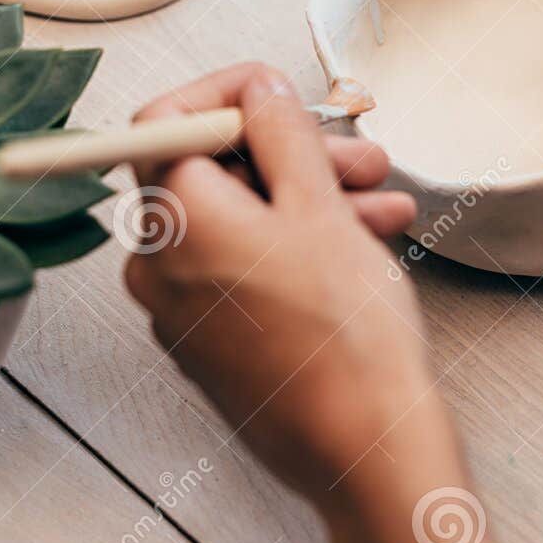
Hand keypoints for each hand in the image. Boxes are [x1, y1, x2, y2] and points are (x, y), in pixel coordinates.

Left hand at [123, 63, 507, 542]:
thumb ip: (281, 132)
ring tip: (385, 204)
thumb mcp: (319, 206)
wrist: (364, 450)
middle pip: (211, 174)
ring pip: (239, 223)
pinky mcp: (210, 346)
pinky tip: (363, 243)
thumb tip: (257, 91)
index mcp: (172, 220)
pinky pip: (242, 270)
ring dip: (309, 199)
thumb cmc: (342, 334)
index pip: (165, 121)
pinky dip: (295, 247)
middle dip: (290, 153)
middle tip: (361, 156)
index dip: (226, 94)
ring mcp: (181, 312)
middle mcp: (158, 265)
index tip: (278, 91)